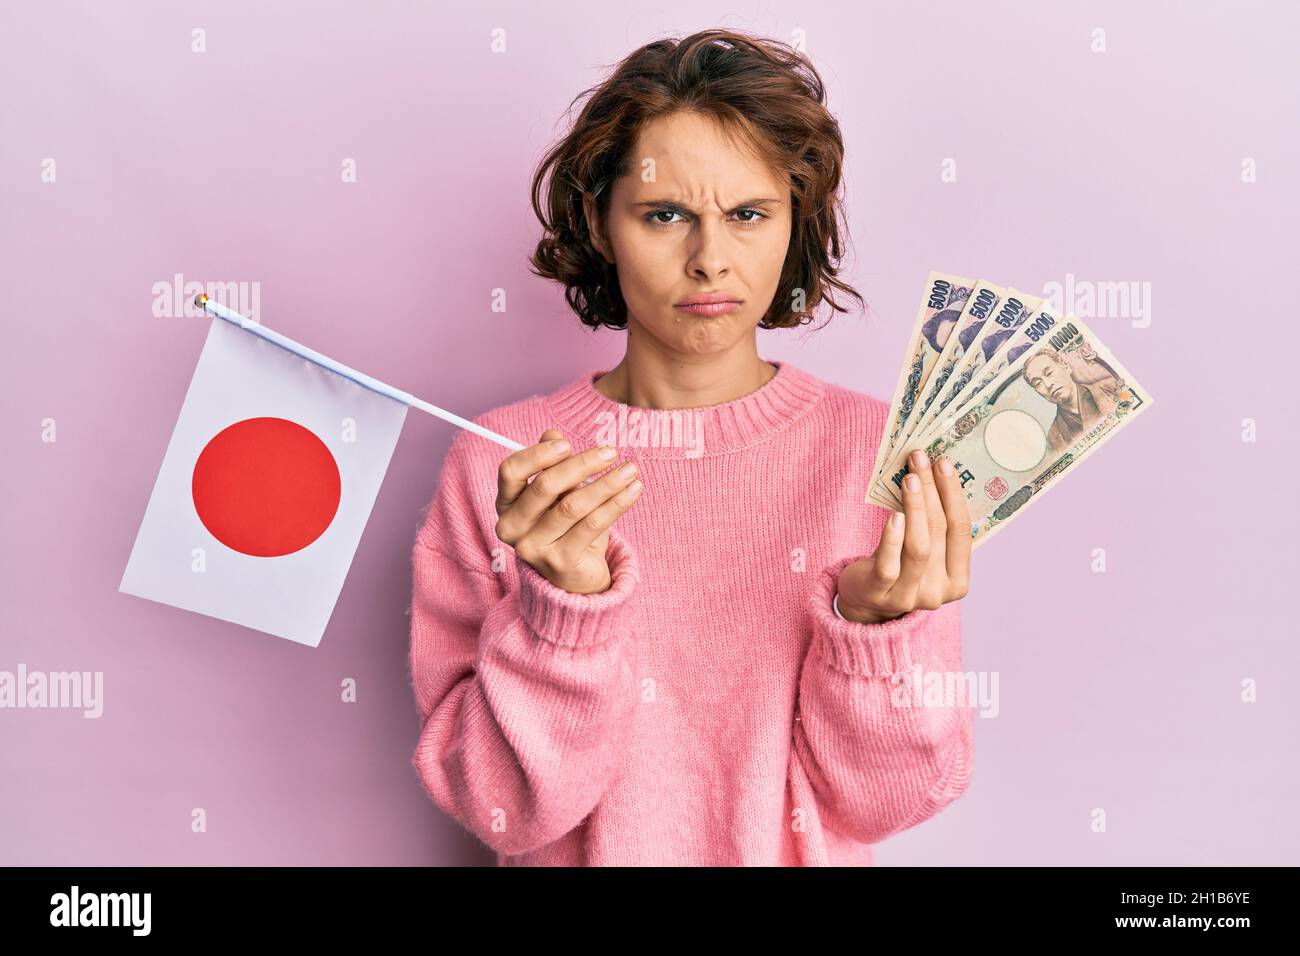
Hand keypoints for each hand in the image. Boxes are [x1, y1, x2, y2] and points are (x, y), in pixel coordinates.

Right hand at [494, 428, 642, 594]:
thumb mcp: (558, 493)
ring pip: (573, 505)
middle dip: (582, 464)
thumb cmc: (565, 527)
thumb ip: (553, 464)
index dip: (538, 454)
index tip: (567, 444)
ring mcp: (534, 548)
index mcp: (506, 504)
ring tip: (630, 470)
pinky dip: (616, 504)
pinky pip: (592, 525)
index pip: (511, 471)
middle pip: (545, 486)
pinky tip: (634, 490)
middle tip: (611, 452)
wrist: (575, 578)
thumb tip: (552, 434)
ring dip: (607, 483)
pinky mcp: (560, 562)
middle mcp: (511, 527)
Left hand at [836, 449, 971, 623]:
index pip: (962, 531)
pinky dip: (893, 538)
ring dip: (916, 507)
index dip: (954, 494)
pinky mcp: (880, 594)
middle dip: (932, 491)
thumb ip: (934, 529)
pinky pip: (889, 564)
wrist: (864, 602)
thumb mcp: (924, 553)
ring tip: (909, 479)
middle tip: (922, 461)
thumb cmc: (899, 567)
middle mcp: (938, 592)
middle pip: (939, 532)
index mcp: (958, 581)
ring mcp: (909, 596)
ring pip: (919, 547)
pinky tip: (894, 515)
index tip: (944, 462)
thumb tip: (934, 473)